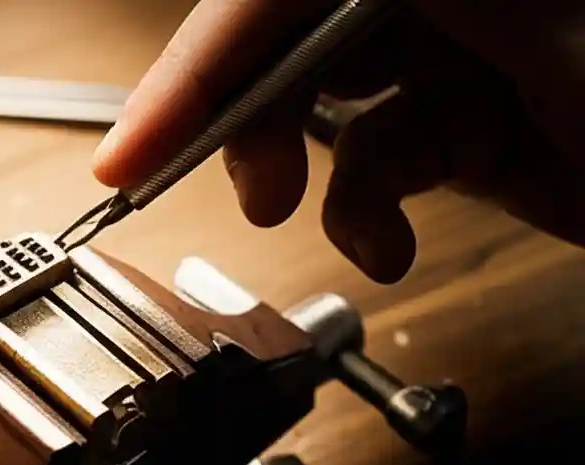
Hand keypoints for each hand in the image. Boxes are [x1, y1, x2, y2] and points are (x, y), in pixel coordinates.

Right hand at [93, 0, 584, 282]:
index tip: (127, 155)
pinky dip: (370, 204)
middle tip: (231, 189)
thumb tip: (277, 7)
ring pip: (332, 102)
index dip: (194, 69)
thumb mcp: (552, 40)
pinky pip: (381, 152)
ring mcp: (461, 48)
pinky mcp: (473, 117)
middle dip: (255, 118)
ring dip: (327, 179)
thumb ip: (403, 13)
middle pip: (290, 34)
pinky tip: (390, 237)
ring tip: (350, 232)